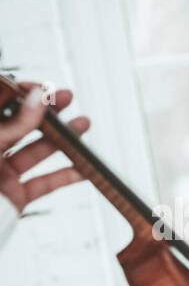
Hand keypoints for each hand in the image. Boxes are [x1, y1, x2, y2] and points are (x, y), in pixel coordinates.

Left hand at [0, 83, 87, 212]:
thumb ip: (14, 125)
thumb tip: (36, 100)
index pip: (3, 107)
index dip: (22, 94)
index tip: (42, 89)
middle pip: (22, 126)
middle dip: (47, 112)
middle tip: (66, 99)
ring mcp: (3, 173)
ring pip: (37, 152)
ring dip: (63, 140)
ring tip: (82, 126)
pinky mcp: (16, 196)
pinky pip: (44, 183)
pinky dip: (66, 176)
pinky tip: (84, 168)